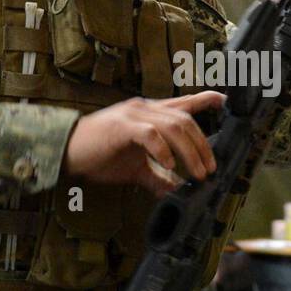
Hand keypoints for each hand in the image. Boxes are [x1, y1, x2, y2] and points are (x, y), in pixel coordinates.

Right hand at [63, 91, 224, 196]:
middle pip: (185, 119)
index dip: (205, 100)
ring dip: (190, 151)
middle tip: (210, 168)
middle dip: (203, 145)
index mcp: (148, 114)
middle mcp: (144, 108)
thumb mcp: (135, 168)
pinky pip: (151, 134)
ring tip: (197, 172)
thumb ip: (157, 176)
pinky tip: (169, 165)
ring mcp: (133, 115)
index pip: (183, 103)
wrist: (65, 152)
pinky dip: (164, 151)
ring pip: (173, 125)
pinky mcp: (122, 126)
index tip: (225, 101)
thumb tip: (176, 190)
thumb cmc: (98, 155)